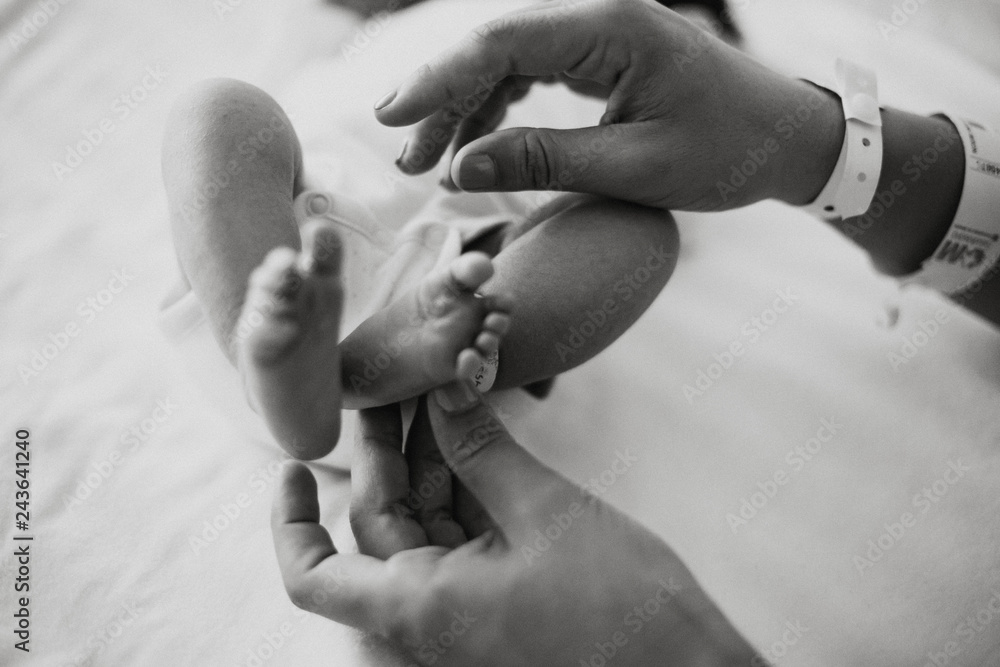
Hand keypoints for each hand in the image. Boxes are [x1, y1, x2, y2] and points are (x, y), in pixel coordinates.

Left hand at [272, 387, 755, 664]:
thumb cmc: (621, 608)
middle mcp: (431, 610)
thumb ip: (482, 449)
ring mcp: (468, 603)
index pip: (314, 575)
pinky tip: (472, 429)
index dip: (289, 521)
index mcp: (419, 605)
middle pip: (378, 523)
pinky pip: (465, 530)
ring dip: (428, 459)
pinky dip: (465, 482)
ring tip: (436, 389)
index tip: (291, 467)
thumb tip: (444, 394)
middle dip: (383, 451)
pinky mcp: (504, 591)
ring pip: (424, 521)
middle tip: (394, 382)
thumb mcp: (543, 512)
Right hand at [373, 0, 842, 210]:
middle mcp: (601, 17)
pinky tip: (474, 143)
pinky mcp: (603, 57)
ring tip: (425, 158)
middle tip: (398, 145)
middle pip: (495, 46)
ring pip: (508, 61)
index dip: (440, 78)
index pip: (503, 42)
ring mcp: (601, 34)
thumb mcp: (634, 167)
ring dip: (465, 107)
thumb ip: (543, 161)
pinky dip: (499, 109)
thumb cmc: (728, 152)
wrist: (786, 138)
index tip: (394, 117)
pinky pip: (534, 74)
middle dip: (442, 96)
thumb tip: (459, 167)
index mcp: (613, 28)